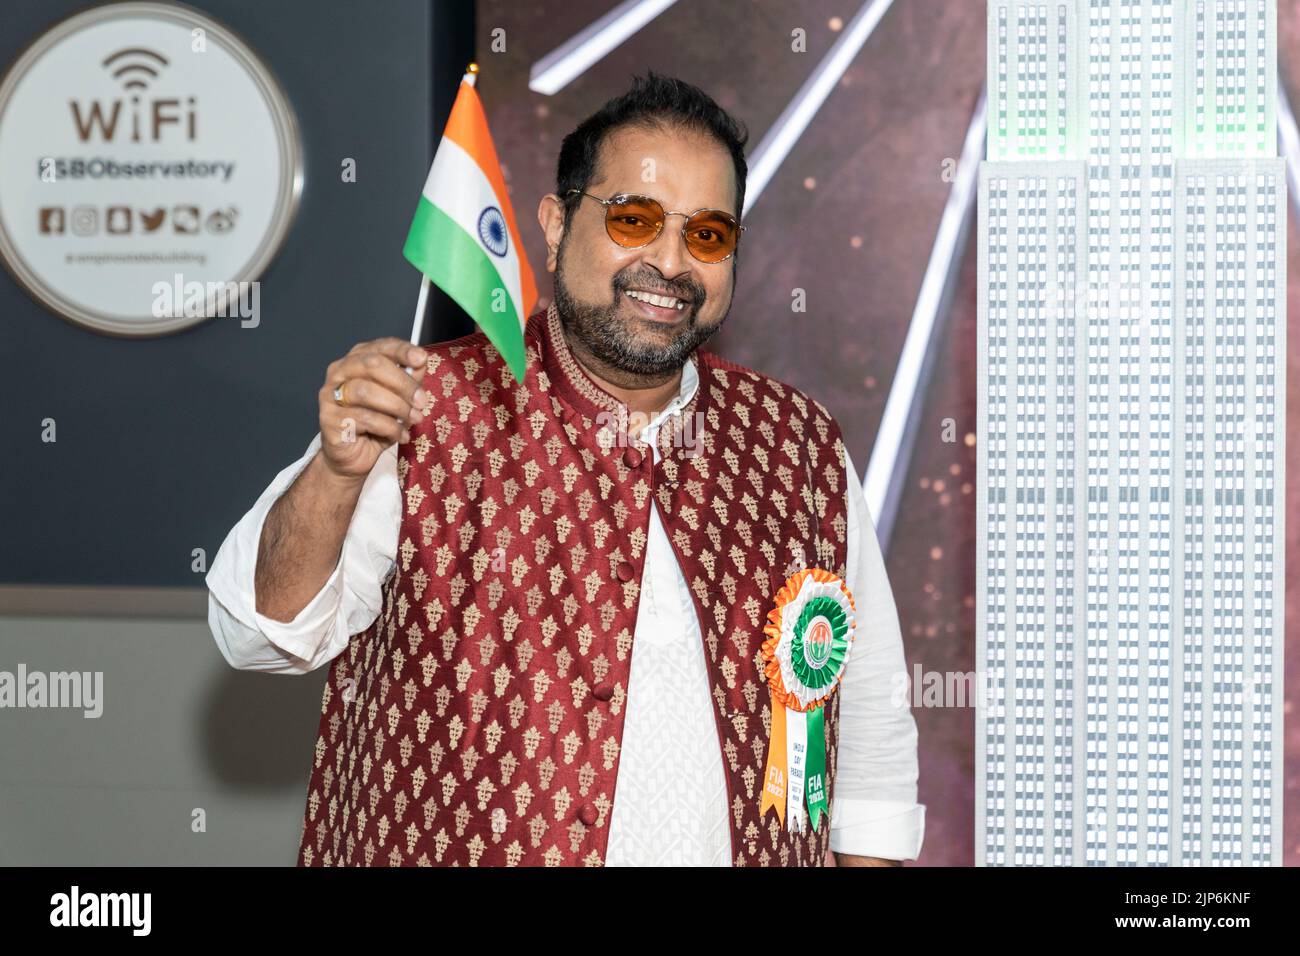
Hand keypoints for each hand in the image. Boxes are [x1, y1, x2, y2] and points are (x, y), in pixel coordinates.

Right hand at [317, 338, 428, 481]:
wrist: (352, 457)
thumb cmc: (375, 425)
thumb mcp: (398, 400)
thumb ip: (408, 380)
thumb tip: (421, 362)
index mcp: (356, 360)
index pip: (379, 347)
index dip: (401, 350)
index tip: (421, 359)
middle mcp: (339, 373)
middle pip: (372, 365)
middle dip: (403, 383)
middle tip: (422, 401)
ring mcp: (330, 395)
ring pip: (367, 391)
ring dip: (397, 406)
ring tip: (414, 419)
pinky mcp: (329, 419)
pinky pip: (364, 418)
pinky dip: (389, 427)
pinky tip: (400, 435)